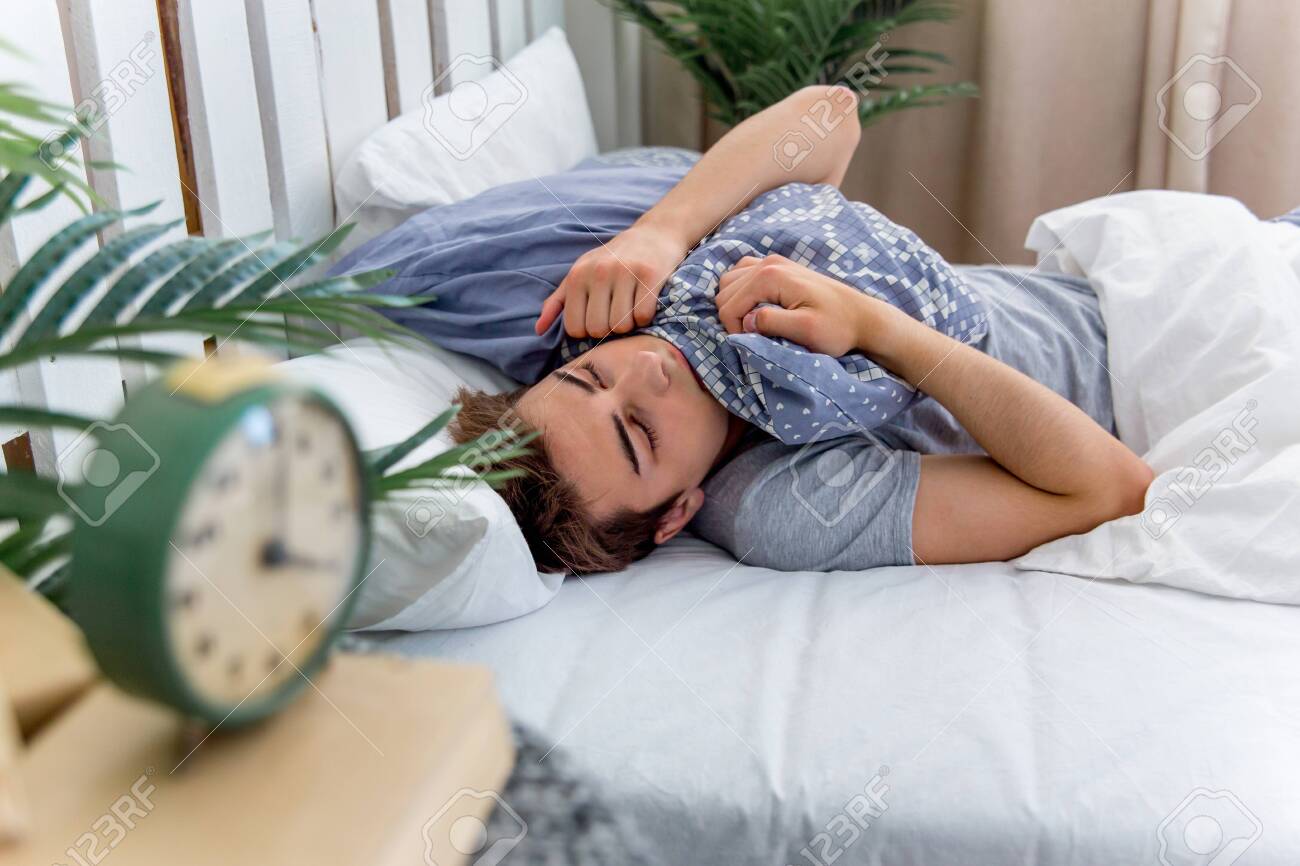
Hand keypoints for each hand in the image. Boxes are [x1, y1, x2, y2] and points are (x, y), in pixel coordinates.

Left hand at [535, 224, 687, 338]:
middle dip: (608, 331)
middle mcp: (599, 272)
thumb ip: (558, 302)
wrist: (652, 235)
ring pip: (622, 326)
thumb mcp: (580, 274)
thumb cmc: (611, 260)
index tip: (597, 319)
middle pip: (598, 330)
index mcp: (577, 275)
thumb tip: (538, 329)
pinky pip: (643, 316)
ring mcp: (625, 272)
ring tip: (630, 310)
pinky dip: (645, 318)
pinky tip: (644, 305)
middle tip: (616, 315)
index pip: (575, 328)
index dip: (587, 331)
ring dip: (628, 326)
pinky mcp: (650, 275)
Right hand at [716, 254, 891, 356]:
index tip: (751, 343)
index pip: (729, 304)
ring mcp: (773, 261)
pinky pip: (743, 274)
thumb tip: (745, 321)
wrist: (862, 316)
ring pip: (730, 280)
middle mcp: (768, 263)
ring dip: (734, 303)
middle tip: (752, 335)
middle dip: (731, 315)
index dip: (733, 328)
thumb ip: (771, 323)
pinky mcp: (778, 267)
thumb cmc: (837, 327)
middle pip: (725, 290)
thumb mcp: (805, 331)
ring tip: (752, 323)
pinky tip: (755, 307)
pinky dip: (741, 291)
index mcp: (771, 276)